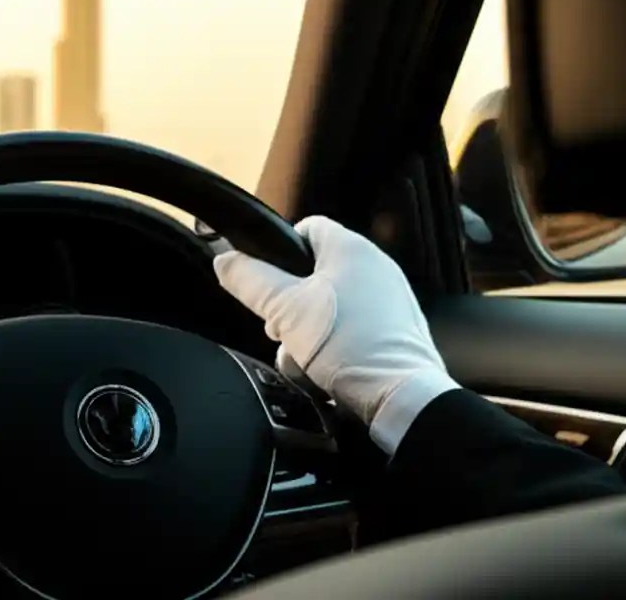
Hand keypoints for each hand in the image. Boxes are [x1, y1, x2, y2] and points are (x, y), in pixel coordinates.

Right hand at [214, 216, 458, 453]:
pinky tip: (326, 374)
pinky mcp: (394, 334)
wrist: (402, 396)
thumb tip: (223, 260)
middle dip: (289, 309)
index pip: (305, 229)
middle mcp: (375, 267)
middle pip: (311, 277)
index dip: (278, 253)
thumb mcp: (286, 311)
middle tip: (283, 332)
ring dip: (306, 338)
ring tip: (306, 361)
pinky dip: (332, 352)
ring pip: (326, 312)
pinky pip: (349, 334)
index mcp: (351, 248)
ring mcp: (388, 302)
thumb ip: (251, 281)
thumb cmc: (347, 343)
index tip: (265, 285)